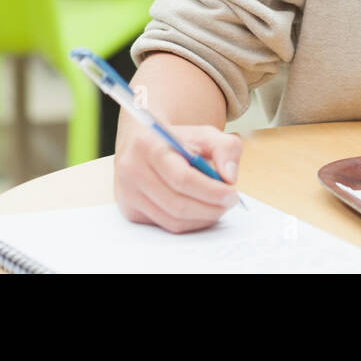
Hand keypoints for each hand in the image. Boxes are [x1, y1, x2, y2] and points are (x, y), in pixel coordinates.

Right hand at [114, 124, 242, 232]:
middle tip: (230, 203)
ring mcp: (128, 193)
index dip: (210, 190)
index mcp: (148, 145)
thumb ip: (225, 149)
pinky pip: (166, 225)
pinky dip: (189, 222)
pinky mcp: (130, 211)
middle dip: (210, 208)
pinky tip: (201, 210)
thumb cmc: (177, 140)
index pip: (181, 178)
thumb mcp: (206, 134)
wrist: (145, 144)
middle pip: (177, 203)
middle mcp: (132, 170)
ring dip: (202, 218)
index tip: (231, 194)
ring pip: (172, 219)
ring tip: (219, 207)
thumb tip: (229, 177)